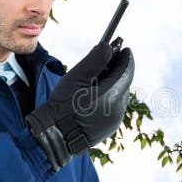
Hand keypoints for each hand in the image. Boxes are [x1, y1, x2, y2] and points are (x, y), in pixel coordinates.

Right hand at [26, 44, 133, 170]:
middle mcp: (118, 109)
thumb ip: (95, 61)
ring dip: (113, 85)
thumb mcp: (76, 78)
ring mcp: (115, 121)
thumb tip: (109, 47)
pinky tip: (95, 96)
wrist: (54, 134)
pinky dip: (109, 98)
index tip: (124, 48)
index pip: (126, 71)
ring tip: (97, 79)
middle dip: (117, 70)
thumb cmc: (62, 104)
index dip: (125, 58)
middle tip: (107, 60)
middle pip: (123, 83)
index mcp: (112, 95)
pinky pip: (114, 108)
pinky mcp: (109, 128)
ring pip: (119, 96)